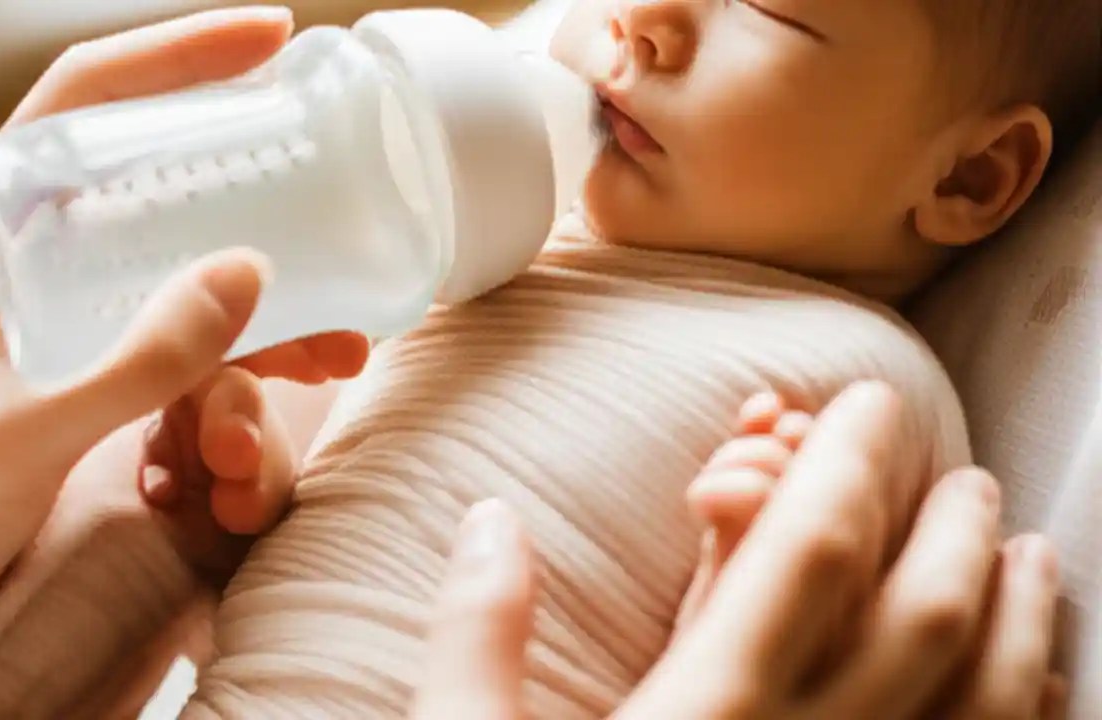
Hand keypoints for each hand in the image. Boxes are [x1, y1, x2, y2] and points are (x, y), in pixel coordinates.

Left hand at [0, 7, 361, 664]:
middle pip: (164, 191)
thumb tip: (248, 269)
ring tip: (341, 348)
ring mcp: (72, 326)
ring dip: (272, 314)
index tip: (270, 39)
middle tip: (341, 230)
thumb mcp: (22, 431)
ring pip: (191, 285)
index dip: (178, 56)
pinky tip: (284, 398)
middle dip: (261, 212)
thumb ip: (138, 357)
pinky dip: (244, 368)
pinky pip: (189, 353)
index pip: (86, 98)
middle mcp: (39, 264)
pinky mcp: (96, 385)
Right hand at [412, 383, 1065, 718]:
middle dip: (949, 520)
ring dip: (1022, 615)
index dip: (844, 458)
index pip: (807, 550)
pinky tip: (1036, 689)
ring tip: (1029, 552)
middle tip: (953, 466)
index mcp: (700, 716)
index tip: (857, 401)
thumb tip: (489, 517)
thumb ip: (475, 636)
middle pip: (924, 614)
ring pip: (988, 702)